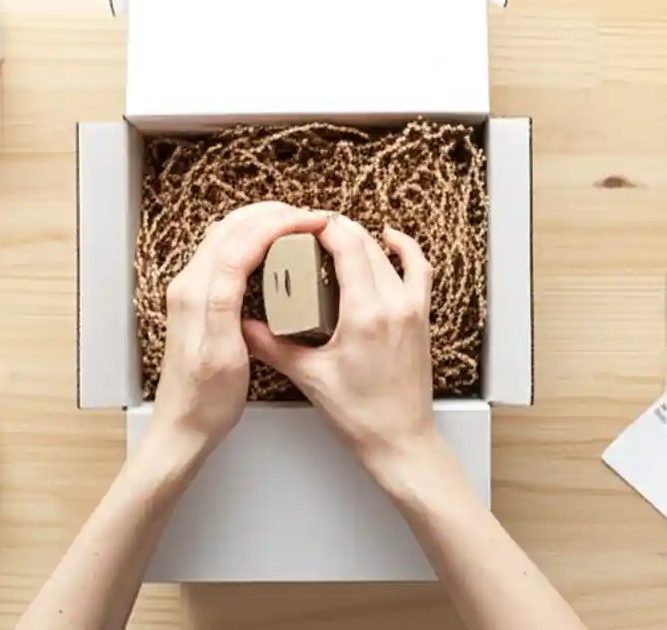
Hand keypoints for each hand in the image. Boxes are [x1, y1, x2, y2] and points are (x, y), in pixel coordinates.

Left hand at [152, 202, 328, 453]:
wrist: (183, 425)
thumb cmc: (206, 400)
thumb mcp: (225, 355)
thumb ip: (225, 304)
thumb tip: (238, 260)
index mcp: (198, 295)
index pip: (240, 240)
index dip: (279, 223)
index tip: (310, 221)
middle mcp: (189, 284)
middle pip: (231, 227)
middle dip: (273, 214)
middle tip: (310, 217)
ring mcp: (191, 289)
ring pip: (227, 235)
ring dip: (262, 222)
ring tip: (297, 224)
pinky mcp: (198, 298)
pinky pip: (225, 253)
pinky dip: (252, 239)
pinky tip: (273, 248)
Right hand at [244, 217, 436, 471]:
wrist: (400, 441)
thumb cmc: (361, 416)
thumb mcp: (309, 377)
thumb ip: (273, 347)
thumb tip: (245, 327)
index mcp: (365, 313)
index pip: (346, 246)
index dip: (322, 227)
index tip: (301, 225)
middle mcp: (393, 303)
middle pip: (365, 243)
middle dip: (336, 230)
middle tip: (308, 233)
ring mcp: (412, 308)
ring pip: (388, 253)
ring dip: (362, 238)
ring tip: (336, 236)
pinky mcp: (421, 317)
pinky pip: (419, 269)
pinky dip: (405, 249)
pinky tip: (389, 240)